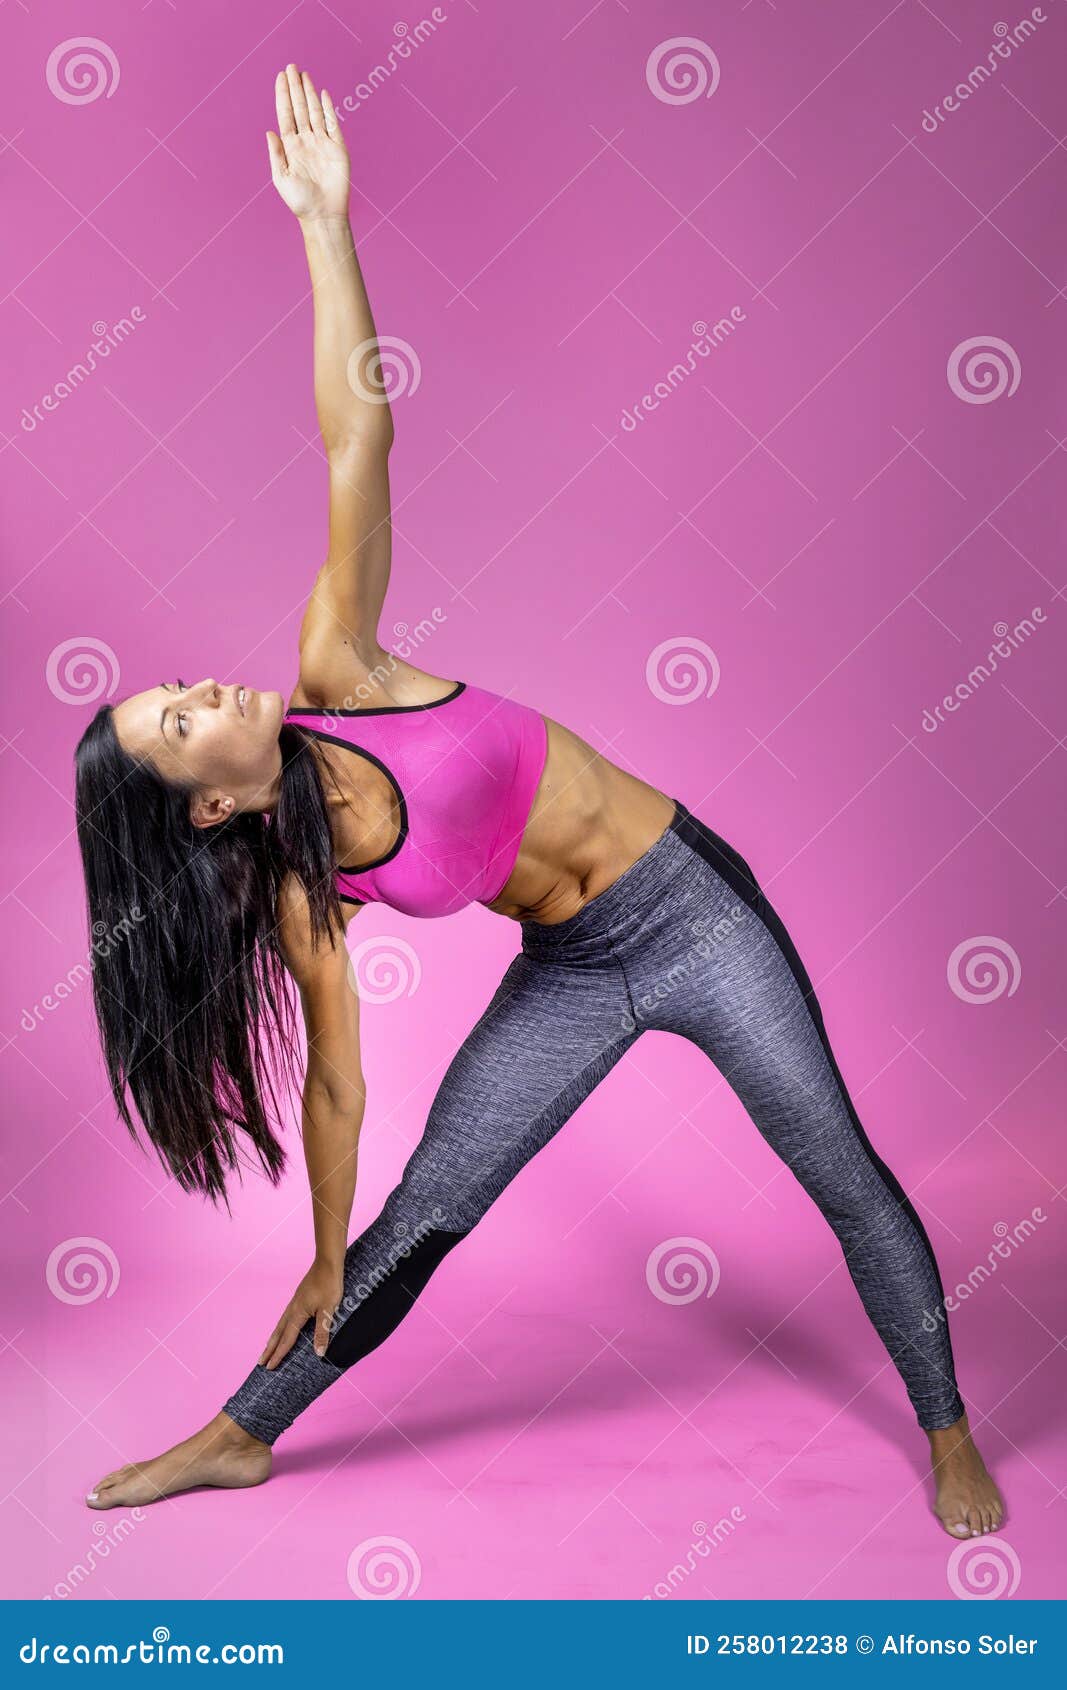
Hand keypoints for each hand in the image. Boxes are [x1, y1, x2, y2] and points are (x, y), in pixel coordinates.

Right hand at [258, 1259, 344, 1369]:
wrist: (328, 1261)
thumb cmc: (329, 1284)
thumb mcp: (328, 1309)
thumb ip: (322, 1331)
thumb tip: (318, 1353)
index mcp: (298, 1313)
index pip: (286, 1339)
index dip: (279, 1354)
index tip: (269, 1367)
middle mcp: (293, 1308)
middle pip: (278, 1333)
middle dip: (270, 1348)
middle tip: (261, 1362)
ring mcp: (296, 1301)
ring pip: (281, 1324)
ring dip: (274, 1338)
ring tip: (268, 1347)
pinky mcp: (300, 1297)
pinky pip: (287, 1317)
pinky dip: (282, 1327)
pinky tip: (286, 1326)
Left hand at [267, 65, 349, 222]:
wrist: (323, 215)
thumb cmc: (299, 201)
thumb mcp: (281, 178)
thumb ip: (275, 154)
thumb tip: (269, 131)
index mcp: (291, 146)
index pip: (285, 115)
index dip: (282, 95)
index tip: (280, 77)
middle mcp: (306, 141)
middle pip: (299, 108)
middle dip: (295, 87)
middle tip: (291, 67)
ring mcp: (322, 143)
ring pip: (314, 111)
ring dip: (309, 93)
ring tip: (303, 74)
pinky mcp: (337, 149)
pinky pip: (332, 124)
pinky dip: (327, 109)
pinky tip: (322, 94)